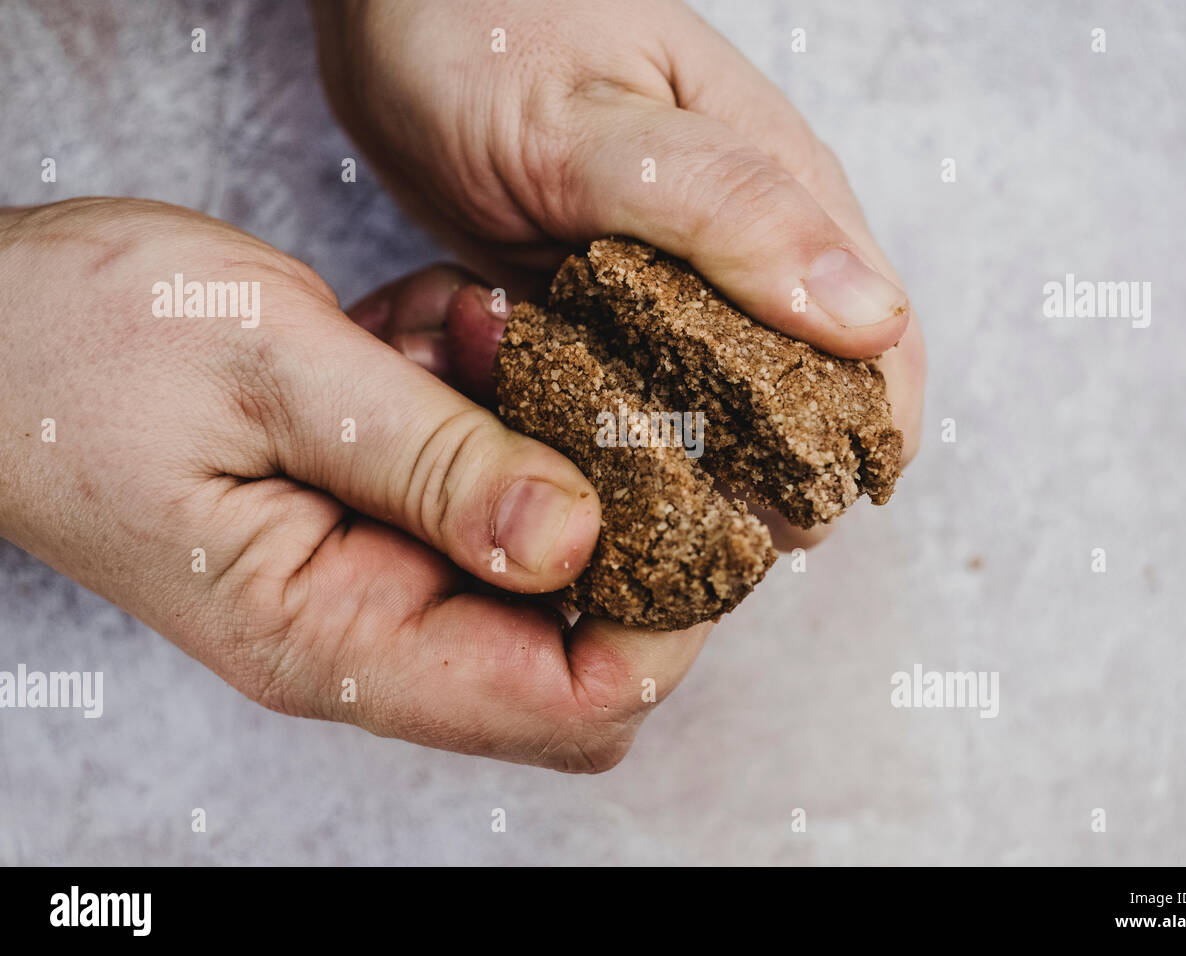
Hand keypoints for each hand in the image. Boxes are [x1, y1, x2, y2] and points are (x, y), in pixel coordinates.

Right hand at [0, 198, 709, 770]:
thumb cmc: (78, 349)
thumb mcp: (269, 371)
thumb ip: (429, 459)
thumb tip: (576, 535)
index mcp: (334, 635)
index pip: (566, 702)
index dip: (665, 625)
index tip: (701, 506)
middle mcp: (363, 632)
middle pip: (575, 656)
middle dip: (627, 534)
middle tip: (612, 406)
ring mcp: (369, 577)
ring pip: (537, 561)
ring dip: (543, 445)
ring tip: (469, 336)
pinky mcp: (369, 518)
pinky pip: (480, 488)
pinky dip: (487, 408)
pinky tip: (432, 332)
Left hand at [312, 0, 925, 538]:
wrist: (399, 7)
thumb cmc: (489, 28)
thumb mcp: (599, 126)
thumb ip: (729, 209)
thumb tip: (872, 321)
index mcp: (790, 206)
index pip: (881, 363)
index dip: (852, 457)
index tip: (779, 524)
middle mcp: (750, 259)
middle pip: (801, 413)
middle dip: (750, 487)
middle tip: (658, 530)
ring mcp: (678, 292)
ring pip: (715, 423)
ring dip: (670, 476)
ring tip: (595, 502)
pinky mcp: (612, 314)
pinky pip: (632, 407)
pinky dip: (601, 444)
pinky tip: (554, 456)